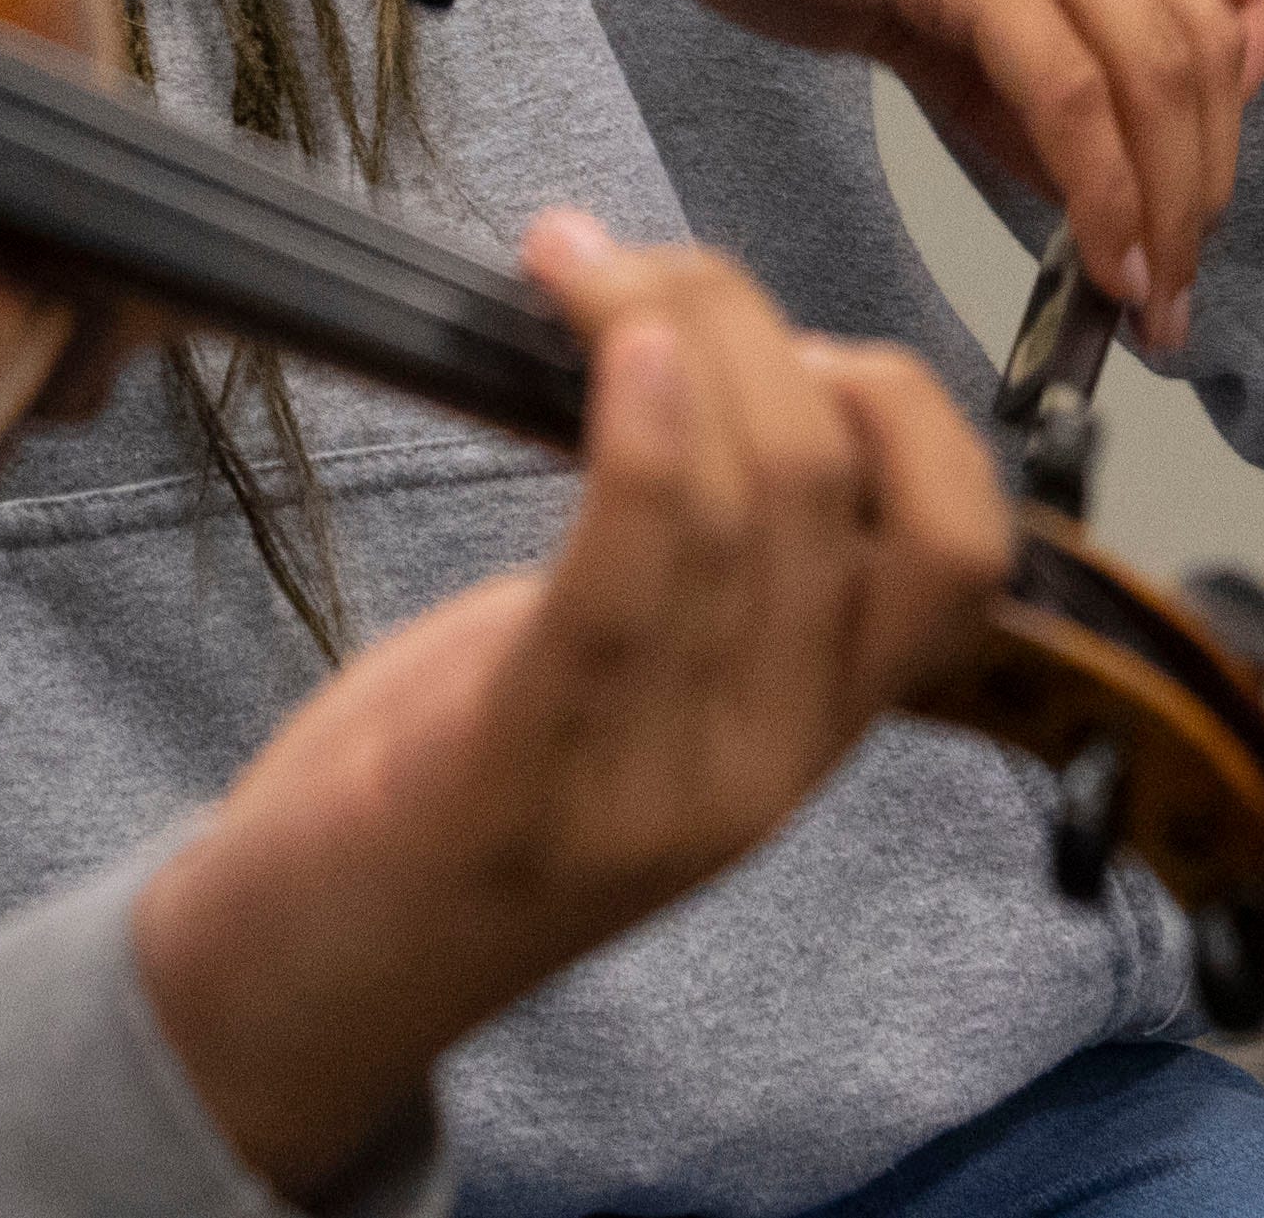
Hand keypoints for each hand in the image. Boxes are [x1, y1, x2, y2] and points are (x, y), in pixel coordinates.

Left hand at [130, 215, 1007, 1197]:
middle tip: (620, 268)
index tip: (788, 339)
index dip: (907, 408)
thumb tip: (721, 361)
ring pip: (750, 506)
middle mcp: (764, 767)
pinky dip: (644, 444)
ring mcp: (656, 788)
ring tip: (571, 267)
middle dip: (743, 317)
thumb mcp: (631, 694)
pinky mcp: (525, 785)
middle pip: (837, 481)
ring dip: (668, 328)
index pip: (961, 556)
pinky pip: (628, 587)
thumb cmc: (450, 799)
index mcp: (806, 735)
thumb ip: (707, 571)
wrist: (302, 995)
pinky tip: (609, 347)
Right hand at [252, 0, 1263, 340]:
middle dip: (1212, 175)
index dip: (1258, 42)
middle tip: (1184, 276)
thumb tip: (1077, 172)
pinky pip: (1068, 91)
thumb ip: (1004, 56)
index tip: (1218, 141)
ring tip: (1147, 297)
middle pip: (1208, 28)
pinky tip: (1090, 256)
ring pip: (1157, 67)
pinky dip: (1097, 191)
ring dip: (1168, 205)